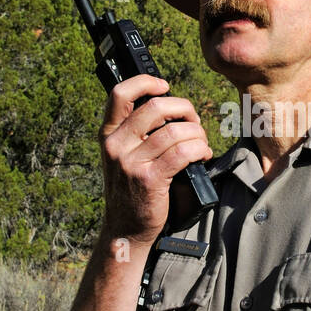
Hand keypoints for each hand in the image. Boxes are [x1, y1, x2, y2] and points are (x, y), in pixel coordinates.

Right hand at [99, 74, 212, 243]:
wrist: (125, 228)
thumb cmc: (131, 189)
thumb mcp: (122, 157)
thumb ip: (136, 133)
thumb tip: (169, 106)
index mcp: (108, 135)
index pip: (120, 94)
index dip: (145, 82)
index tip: (164, 86)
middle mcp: (115, 145)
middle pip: (155, 107)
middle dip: (183, 109)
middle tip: (193, 122)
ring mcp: (131, 162)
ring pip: (175, 131)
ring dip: (197, 134)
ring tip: (201, 144)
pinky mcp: (150, 179)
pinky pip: (183, 152)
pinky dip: (199, 149)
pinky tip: (202, 155)